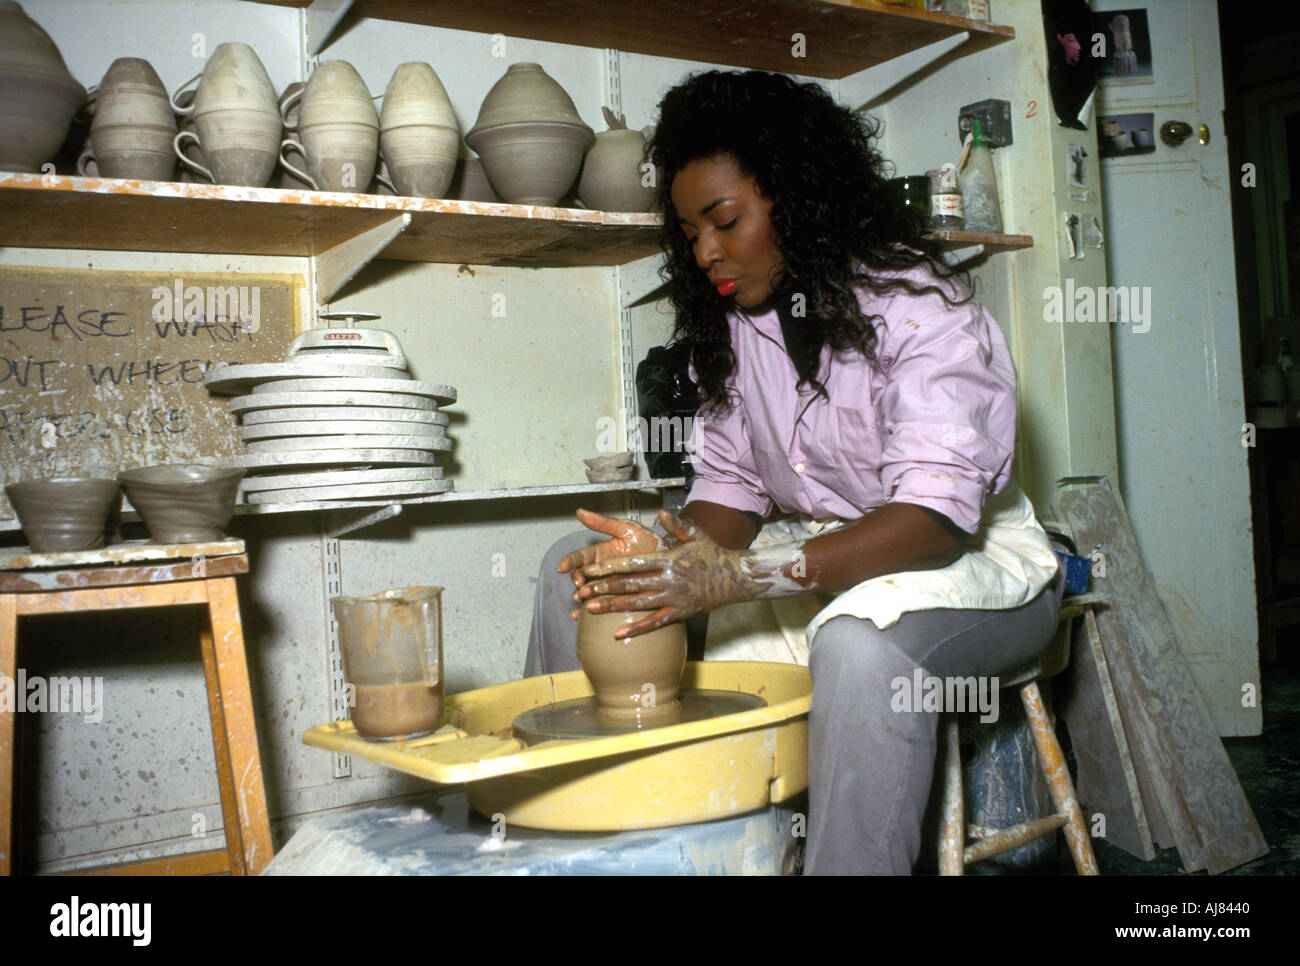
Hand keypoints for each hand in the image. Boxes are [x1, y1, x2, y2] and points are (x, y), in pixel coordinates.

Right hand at [559, 508, 666, 615]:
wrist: (671, 558)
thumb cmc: (649, 542)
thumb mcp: (627, 529)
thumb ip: (604, 523)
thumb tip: (580, 512)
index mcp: (601, 553)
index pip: (580, 557)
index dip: (570, 561)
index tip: (562, 567)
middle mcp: (602, 571)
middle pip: (582, 577)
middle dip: (577, 582)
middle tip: (579, 585)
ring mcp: (609, 585)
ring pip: (589, 593)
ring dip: (582, 598)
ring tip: (582, 600)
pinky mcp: (619, 598)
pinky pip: (603, 607)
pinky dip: (587, 614)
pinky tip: (579, 617)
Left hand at [576, 510, 752, 636]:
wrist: (735, 579)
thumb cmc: (712, 554)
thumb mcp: (695, 535)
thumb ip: (675, 525)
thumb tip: (660, 513)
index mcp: (667, 559)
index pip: (632, 563)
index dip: (608, 567)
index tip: (589, 569)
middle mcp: (668, 580)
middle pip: (629, 585)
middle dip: (603, 588)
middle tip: (579, 591)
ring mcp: (673, 598)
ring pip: (637, 605)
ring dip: (612, 607)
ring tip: (589, 609)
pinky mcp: (680, 613)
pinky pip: (655, 623)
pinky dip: (636, 629)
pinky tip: (617, 634)